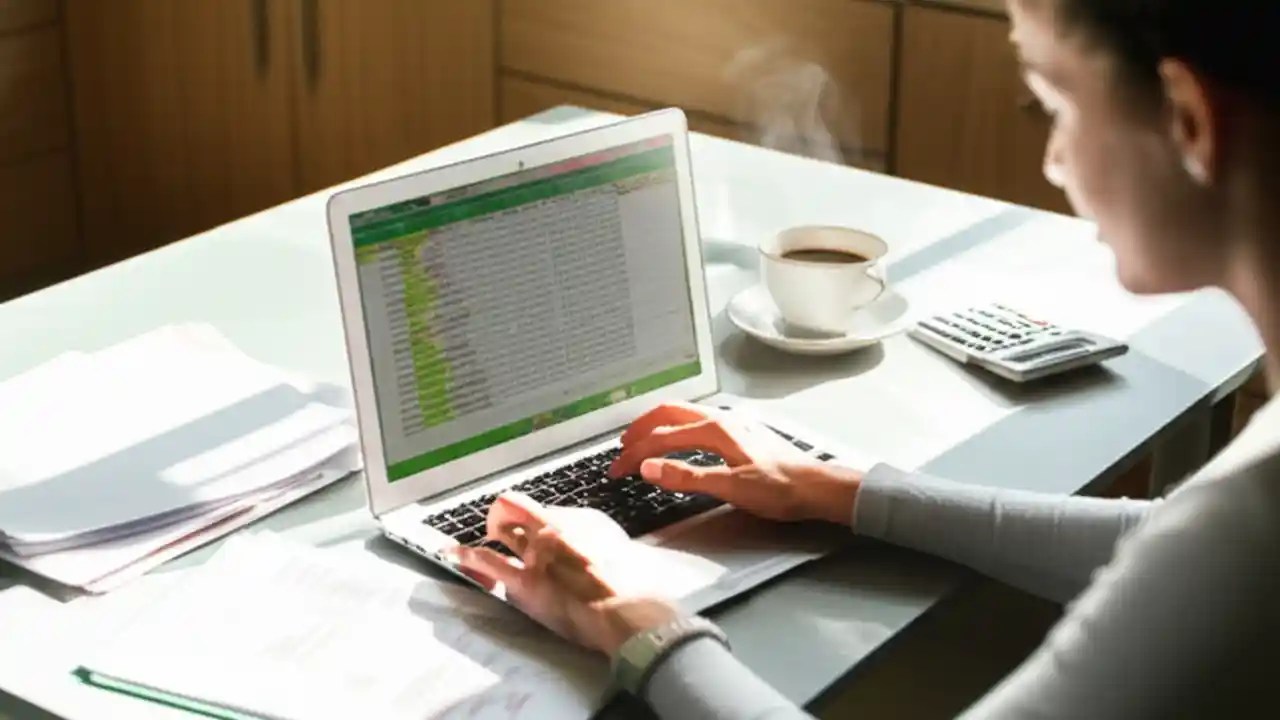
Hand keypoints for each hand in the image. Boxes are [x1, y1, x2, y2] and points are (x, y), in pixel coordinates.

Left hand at [452, 493, 679, 656]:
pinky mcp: (524, 580)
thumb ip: (603, 549)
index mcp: (587, 520)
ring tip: (488, 534)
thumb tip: (595, 554)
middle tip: (503, 523)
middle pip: (521, 509)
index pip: (552, 512)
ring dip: (494, 531)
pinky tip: (453, 553)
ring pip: (504, 530)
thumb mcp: (625, 554)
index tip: (540, 530)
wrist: (630, 610)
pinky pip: (488, 561)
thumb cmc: (637, 588)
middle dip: (508, 514)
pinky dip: (467, 555)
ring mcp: (538, 552)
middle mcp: (558, 528)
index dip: (542, 522)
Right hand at [608, 402, 861, 524]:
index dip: (635, 453)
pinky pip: (697, 422)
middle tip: (622, 448)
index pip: (662, 437)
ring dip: (658, 425)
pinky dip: (676, 429)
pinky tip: (678, 442)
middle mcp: (722, 420)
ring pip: (683, 414)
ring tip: (642, 440)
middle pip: (668, 413)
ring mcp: (733, 424)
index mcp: (716, 430)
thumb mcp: (730, 487)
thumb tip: (650, 467)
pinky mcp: (741, 433)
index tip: (617, 469)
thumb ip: (686, 476)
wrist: (817, 488)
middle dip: (640, 428)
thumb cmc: (780, 488)